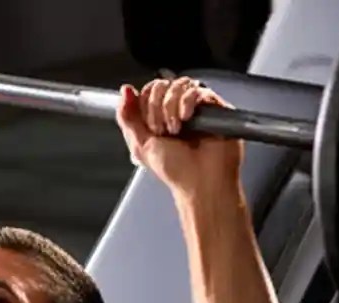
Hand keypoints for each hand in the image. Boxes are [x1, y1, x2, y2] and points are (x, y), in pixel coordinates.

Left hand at [115, 77, 243, 195]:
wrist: (202, 181)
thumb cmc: (176, 170)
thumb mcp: (140, 145)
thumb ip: (127, 118)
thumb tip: (125, 90)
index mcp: (159, 119)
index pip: (147, 92)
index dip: (144, 104)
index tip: (149, 126)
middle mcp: (177, 111)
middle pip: (161, 85)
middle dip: (155, 107)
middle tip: (160, 130)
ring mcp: (196, 107)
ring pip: (178, 85)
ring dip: (170, 106)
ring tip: (175, 129)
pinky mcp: (214, 106)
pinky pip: (197, 90)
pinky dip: (187, 102)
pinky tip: (186, 119)